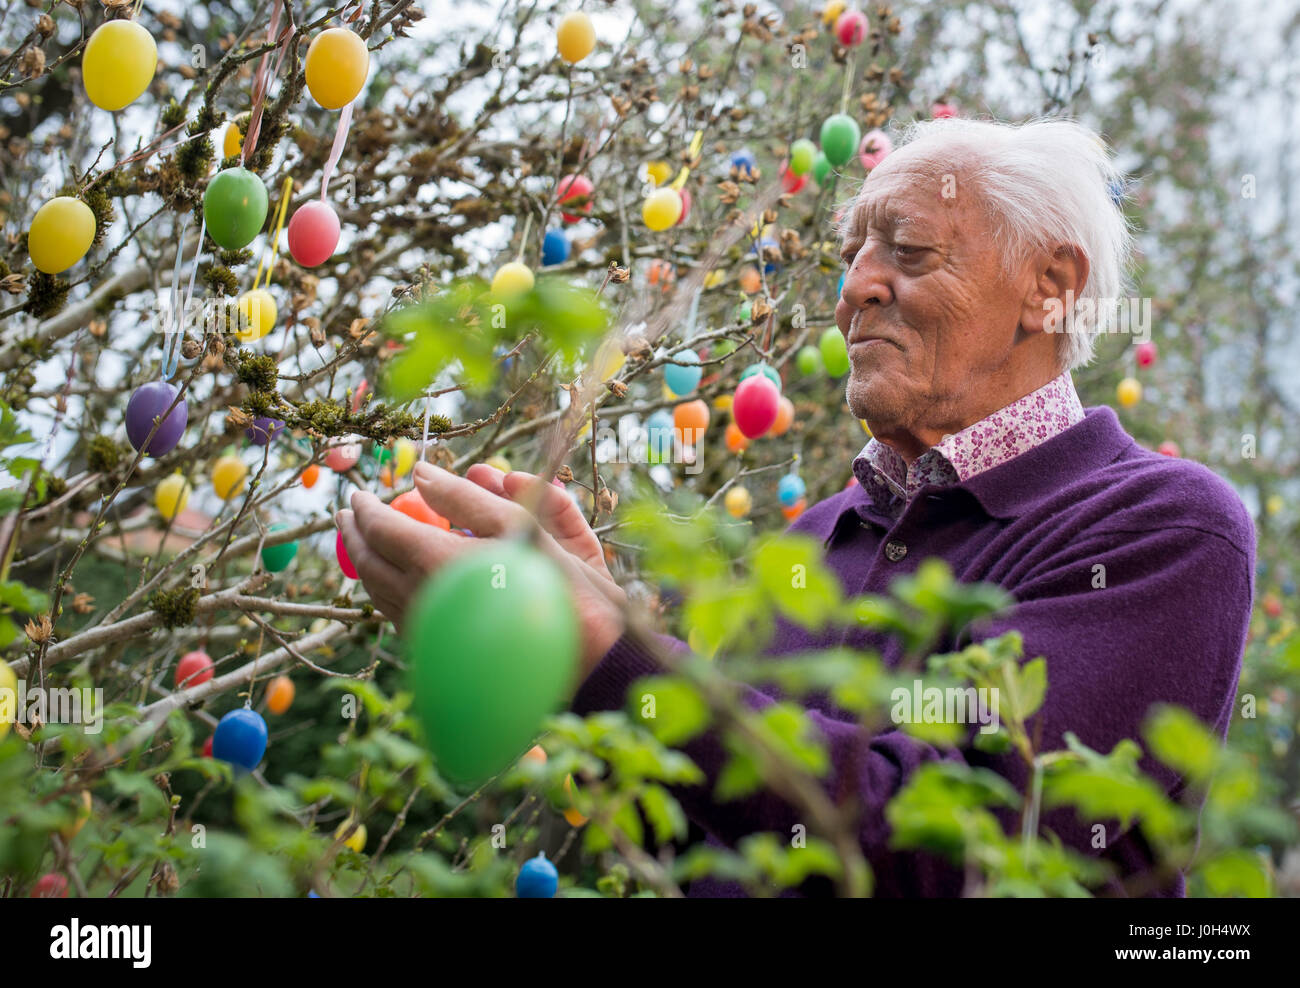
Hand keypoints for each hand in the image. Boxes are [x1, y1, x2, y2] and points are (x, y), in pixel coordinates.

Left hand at [336, 461, 626, 680]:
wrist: (583, 655)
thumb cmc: (557, 583)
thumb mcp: (518, 525)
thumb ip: (464, 498)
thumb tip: (421, 475)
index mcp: (436, 562)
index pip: (383, 529)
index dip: (367, 507)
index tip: (359, 492)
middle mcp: (420, 599)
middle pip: (369, 562)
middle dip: (356, 534)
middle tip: (348, 513)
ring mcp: (425, 630)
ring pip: (377, 593)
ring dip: (365, 563)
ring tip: (364, 542)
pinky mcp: (437, 652)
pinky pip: (397, 615)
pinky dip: (386, 591)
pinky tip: (394, 581)